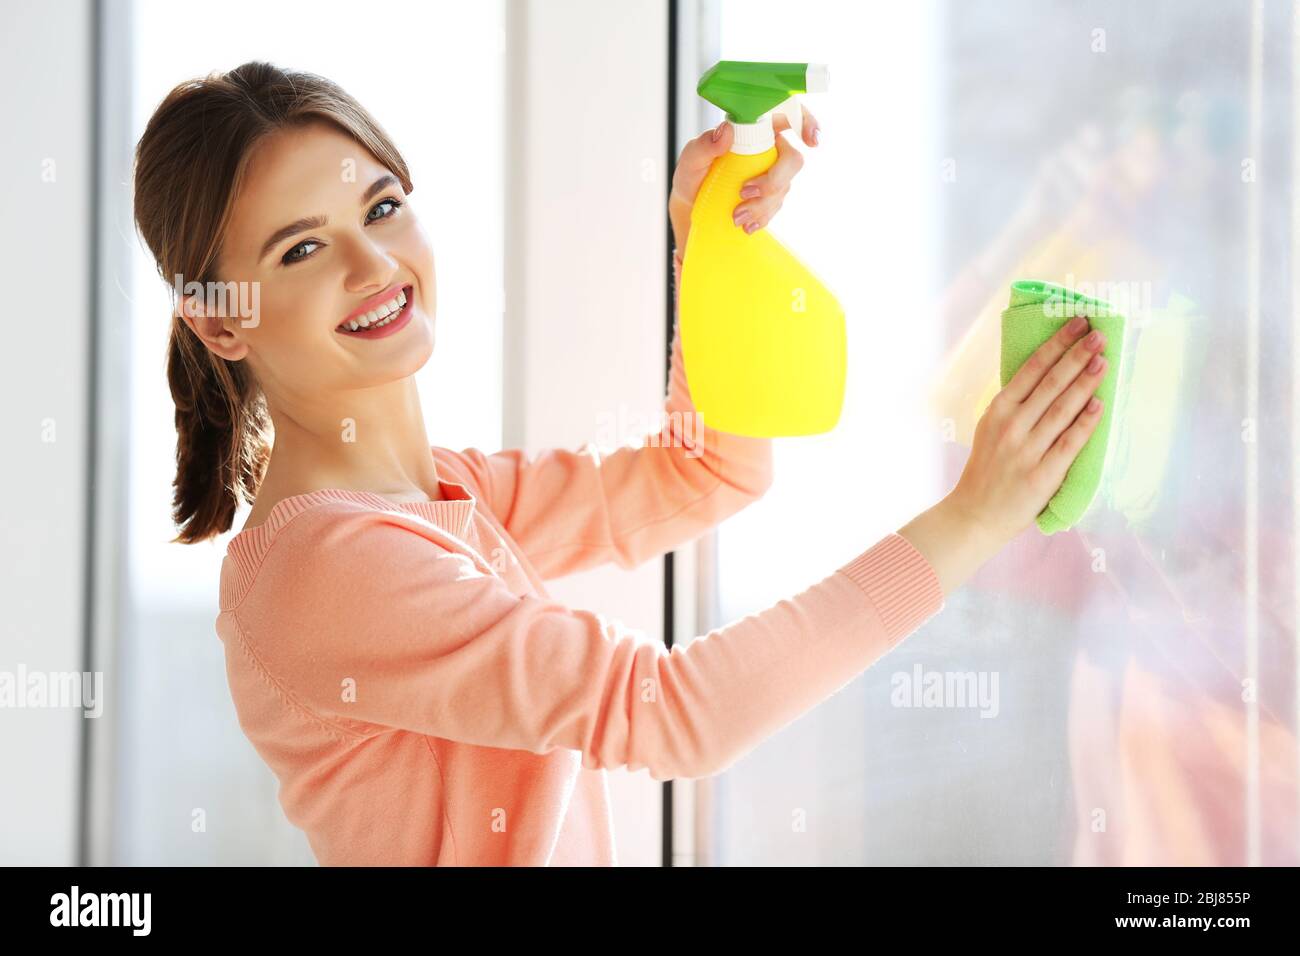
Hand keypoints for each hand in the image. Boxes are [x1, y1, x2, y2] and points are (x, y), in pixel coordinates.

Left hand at [668, 106, 820, 248]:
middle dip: (774, 180)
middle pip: (793, 160)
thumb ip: (705, 144)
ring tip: (735, 216)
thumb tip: (727, 131)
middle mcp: (769, 149)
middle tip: (744, 193)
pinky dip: (762, 218)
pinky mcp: (769, 196)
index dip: (806, 123)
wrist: (693, 203)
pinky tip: (747, 225)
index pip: (788, 116)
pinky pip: (776, 207)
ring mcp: (772, 174)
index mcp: (755, 129)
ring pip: (784, 187)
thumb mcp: (691, 158)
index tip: (811, 141)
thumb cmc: (692, 174)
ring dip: (762, 205)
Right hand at [947, 317, 1107, 546]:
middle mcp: (1011, 426)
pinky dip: (1085, 424)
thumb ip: (1015, 404)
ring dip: (1085, 382)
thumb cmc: (988, 469)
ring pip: (1062, 409)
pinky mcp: (1042, 475)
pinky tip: (1099, 405)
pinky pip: (1069, 444)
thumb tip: (1049, 372)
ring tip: (1103, 361)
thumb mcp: (990, 428)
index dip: (1057, 344)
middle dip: (1077, 356)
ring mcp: (1027, 450)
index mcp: (997, 410)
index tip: (1077, 324)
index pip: (1032, 369)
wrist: (976, 514)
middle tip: (1098, 335)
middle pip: (1051, 383)